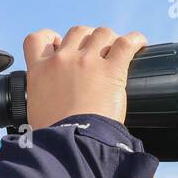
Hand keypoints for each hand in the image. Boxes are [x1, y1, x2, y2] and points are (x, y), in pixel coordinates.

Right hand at [23, 26, 146, 128]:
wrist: (71, 144)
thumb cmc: (55, 137)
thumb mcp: (37, 113)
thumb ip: (43, 99)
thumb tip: (51, 106)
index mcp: (39, 71)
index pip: (38, 40)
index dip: (51, 38)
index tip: (60, 45)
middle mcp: (62, 60)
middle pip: (77, 32)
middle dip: (88, 39)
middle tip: (96, 55)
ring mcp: (87, 62)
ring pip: (101, 33)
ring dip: (110, 39)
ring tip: (117, 51)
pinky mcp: (111, 69)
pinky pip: (127, 43)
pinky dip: (136, 41)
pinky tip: (140, 45)